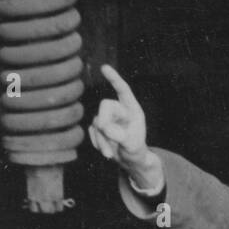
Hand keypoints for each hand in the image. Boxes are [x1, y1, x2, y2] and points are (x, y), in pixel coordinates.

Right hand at [88, 64, 159, 188]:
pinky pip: (92, 132)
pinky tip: (106, 152)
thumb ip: (120, 135)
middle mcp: (119, 111)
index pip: (123, 90)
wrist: (130, 161)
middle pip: (105, 105)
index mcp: (132, 109)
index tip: (104, 68)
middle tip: (105, 132)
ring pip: (97, 122)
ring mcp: (108, 118)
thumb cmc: (135, 150)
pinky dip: (97, 143)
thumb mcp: (133, 145)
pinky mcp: (98, 127)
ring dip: (102, 140)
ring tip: (110, 154)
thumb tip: (104, 127)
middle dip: (103, 119)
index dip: (114, 79)